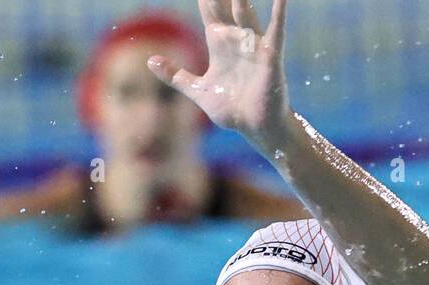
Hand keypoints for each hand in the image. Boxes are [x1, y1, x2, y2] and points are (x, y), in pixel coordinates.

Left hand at [147, 0, 289, 148]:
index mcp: (220, 44)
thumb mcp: (197, 91)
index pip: (209, 10)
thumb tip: (149, 61)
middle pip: (227, 4)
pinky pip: (275, 31)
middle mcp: (237, 39)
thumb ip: (175, 76)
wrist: (255, 128)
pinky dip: (279, 13)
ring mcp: (254, 46)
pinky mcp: (270, 58)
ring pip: (246, 12)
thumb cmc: (232, 109)